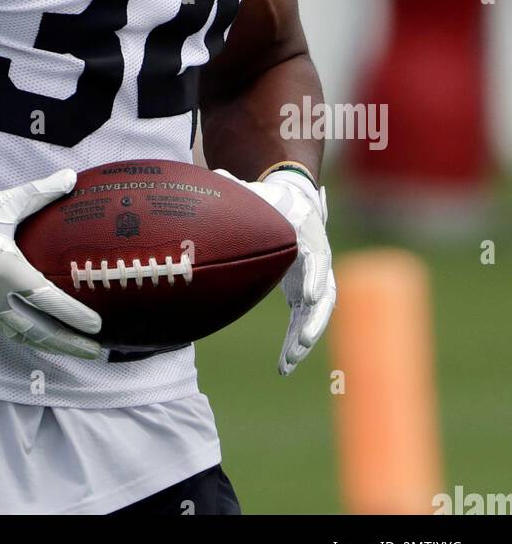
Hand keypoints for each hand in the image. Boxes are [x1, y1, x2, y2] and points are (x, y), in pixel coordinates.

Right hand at [0, 168, 102, 359]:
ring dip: (50, 345)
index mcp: (5, 269)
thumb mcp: (4, 204)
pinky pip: (6, 332)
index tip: (97, 327)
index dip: (74, 316)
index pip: (47, 300)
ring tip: (76, 350)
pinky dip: (28, 338)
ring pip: (22, 337)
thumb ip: (40, 193)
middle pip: (39, 331)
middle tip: (97, 351)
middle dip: (70, 343)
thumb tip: (71, 177)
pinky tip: (43, 339)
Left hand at [213, 167, 335, 374]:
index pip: (319, 259)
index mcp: (311, 238)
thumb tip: (218, 176)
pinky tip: (283, 366)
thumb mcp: (263, 195)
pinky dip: (294, 344)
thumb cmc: (276, 202)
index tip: (309, 297)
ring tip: (288, 362)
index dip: (316, 278)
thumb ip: (242, 190)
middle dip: (314, 319)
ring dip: (304, 339)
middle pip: (325, 294)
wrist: (295, 208)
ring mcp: (315, 282)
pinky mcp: (304, 296)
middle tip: (301, 339)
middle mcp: (319, 263)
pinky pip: (302, 323)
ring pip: (317, 316)